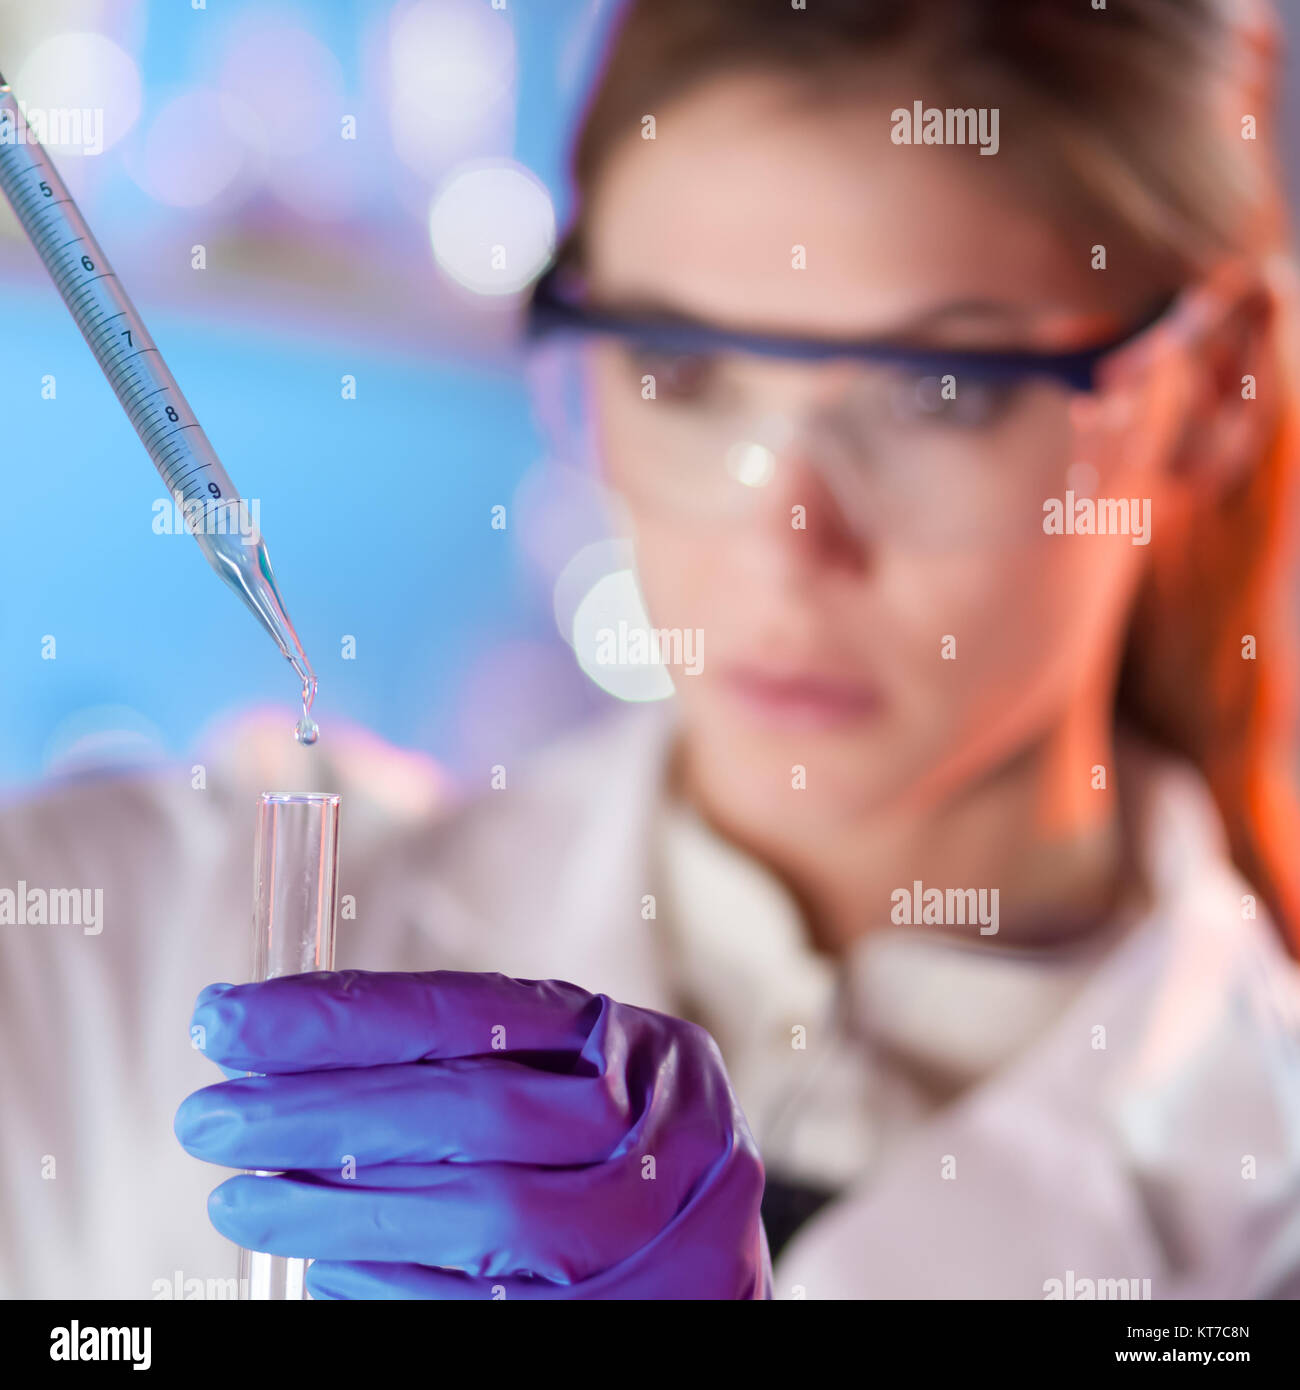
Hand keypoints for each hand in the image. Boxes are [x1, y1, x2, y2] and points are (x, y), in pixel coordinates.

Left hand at [175, 970, 769, 1298]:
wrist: (715, 1257)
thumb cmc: (623, 1151)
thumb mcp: (576, 1078)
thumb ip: (474, 1061)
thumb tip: (293, 1054)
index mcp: (641, 1046)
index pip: (476, 1012)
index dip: (344, 1015)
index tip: (232, 1019)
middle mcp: (663, 1130)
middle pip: (476, 1111)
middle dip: (323, 1110)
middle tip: (209, 1117)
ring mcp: (655, 1233)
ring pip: (485, 1216)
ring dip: (340, 1209)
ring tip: (239, 1198)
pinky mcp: (625, 1318)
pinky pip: (491, 1305)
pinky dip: (393, 1283)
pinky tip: (322, 1265)